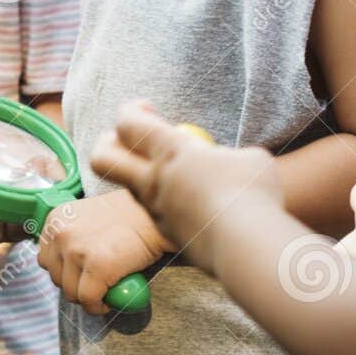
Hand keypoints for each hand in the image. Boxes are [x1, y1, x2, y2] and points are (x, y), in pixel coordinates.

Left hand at [35, 189, 170, 313]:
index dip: (64, 271)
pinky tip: (109, 301)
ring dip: (87, 297)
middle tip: (95, 284)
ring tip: (104, 291)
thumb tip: (67, 268)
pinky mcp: (97, 268)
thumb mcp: (87, 217)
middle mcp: (60, 234)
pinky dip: (98, 306)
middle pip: (56, 278)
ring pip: (71, 293)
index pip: (46, 259)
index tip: (80, 275)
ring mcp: (76, 252)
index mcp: (56, 220)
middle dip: (75, 285)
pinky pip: (88, 300)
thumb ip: (71, 237)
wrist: (155, 215)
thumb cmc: (128, 216)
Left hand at [89, 101, 283, 273]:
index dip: (132, 110)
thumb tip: (224, 162)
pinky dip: (170, 204)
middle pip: (103, 159)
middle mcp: (153, 179)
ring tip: (178, 174)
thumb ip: (225, 154)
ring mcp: (156, 209)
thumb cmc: (252, 193)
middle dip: (106, 144)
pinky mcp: (166, 232)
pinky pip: (158, 211)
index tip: (149, 109)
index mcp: (171, 151)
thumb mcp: (248, 158)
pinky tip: (199, 206)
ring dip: (144, 175)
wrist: (246, 245)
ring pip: (131, 187)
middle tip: (127, 140)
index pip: (129, 123)